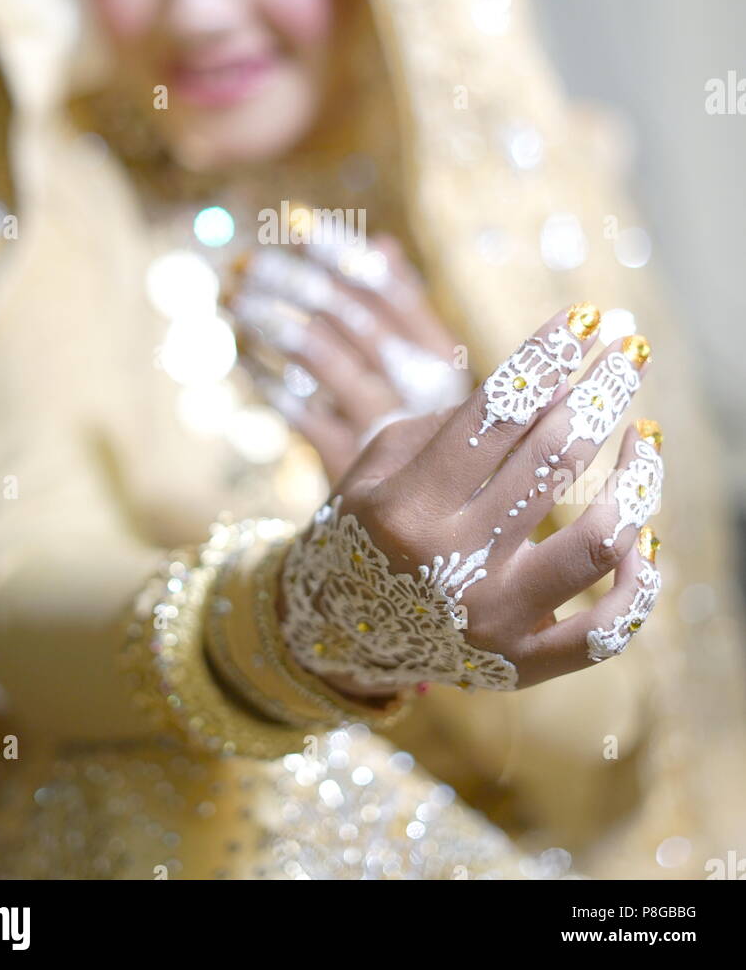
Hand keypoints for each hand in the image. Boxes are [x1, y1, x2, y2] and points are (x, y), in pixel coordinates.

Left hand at [227, 235, 471, 480]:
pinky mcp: (349, 461)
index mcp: (441, 355)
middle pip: (347, 313)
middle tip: (244, 263)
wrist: (422, 524)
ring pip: (318, 353)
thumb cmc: (423, 433)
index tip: (295, 225)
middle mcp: (419, 385)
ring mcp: (385, 423)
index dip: (339, 251)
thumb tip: (382, 244)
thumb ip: (404, 309)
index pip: (387, 287)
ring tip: (232, 300)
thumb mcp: (426, 372)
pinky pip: (296, 407)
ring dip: (268, 319)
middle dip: (288, 280)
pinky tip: (241, 354)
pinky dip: (264, 375)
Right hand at [276, 304, 662, 695]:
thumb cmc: (363, 528)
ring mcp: (491, 620)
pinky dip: (640, 580)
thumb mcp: (379, 464)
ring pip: (598, 539)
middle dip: (600, 390)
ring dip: (637, 475)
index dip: (549, 355)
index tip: (587, 316)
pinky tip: (646, 533)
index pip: (497, 411)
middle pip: (552, 458)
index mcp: (406, 507)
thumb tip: (546, 382)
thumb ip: (454, 424)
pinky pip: (608, 629)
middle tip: (628, 349)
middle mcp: (450, 565)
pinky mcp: (521, 664)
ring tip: (644, 432)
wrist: (333, 635)